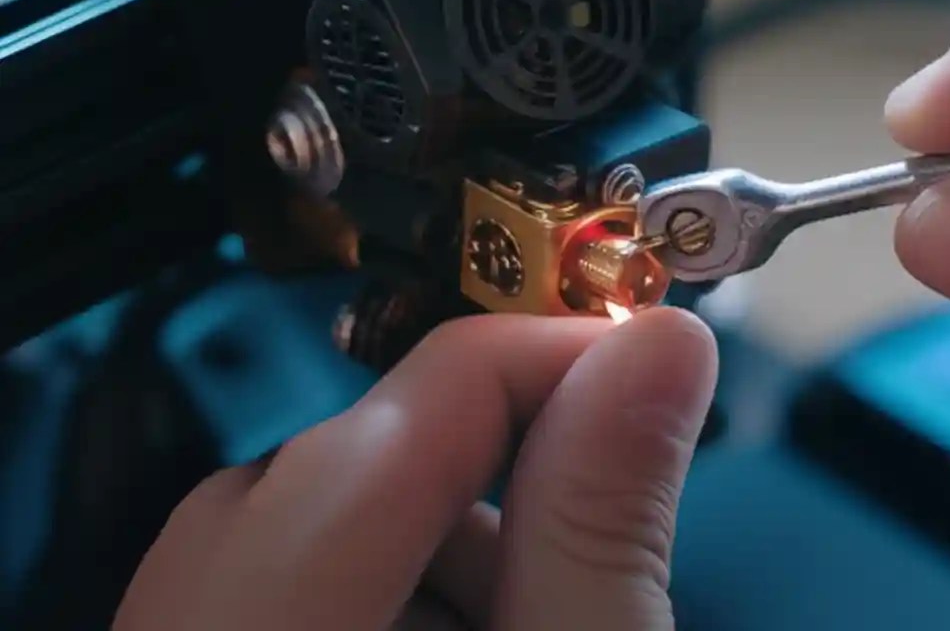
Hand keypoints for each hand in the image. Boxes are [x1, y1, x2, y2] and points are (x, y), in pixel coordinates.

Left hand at [112, 308, 717, 630]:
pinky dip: (397, 578)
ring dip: (454, 531)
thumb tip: (656, 348)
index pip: (405, 411)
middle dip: (502, 456)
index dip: (549, 352)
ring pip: (320, 511)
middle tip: (599, 499)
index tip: (646, 355)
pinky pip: (289, 573)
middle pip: (349, 457)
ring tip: (538, 612)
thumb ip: (608, 519)